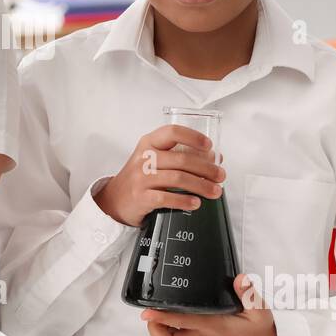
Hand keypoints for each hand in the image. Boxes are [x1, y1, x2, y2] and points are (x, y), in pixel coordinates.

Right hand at [94, 124, 224, 226]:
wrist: (115, 199)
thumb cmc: (140, 177)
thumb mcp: (155, 160)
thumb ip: (181, 156)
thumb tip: (215, 158)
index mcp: (149, 143)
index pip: (172, 132)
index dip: (193, 137)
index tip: (209, 146)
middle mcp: (144, 158)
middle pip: (181, 159)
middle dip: (206, 168)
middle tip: (220, 175)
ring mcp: (141, 178)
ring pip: (178, 179)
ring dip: (201, 186)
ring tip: (215, 191)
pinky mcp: (141, 197)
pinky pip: (167, 198)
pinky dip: (185, 201)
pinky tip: (196, 203)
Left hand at [142, 274, 276, 335]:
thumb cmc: (259, 331)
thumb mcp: (260, 311)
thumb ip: (249, 294)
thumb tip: (240, 279)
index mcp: (214, 327)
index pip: (182, 323)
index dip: (162, 318)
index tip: (147, 312)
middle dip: (155, 329)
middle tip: (151, 311)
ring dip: (160, 329)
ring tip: (159, 310)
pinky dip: (169, 328)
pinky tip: (171, 314)